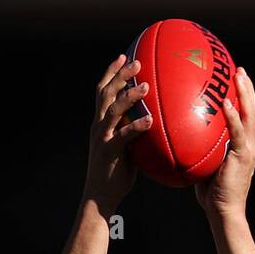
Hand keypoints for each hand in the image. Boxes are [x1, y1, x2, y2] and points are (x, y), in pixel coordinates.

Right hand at [82, 55, 152, 215]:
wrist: (100, 197)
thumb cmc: (115, 175)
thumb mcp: (126, 150)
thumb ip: (135, 135)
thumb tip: (155, 126)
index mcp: (101, 123)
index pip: (103, 91)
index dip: (112, 72)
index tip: (123, 56)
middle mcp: (99, 126)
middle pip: (106, 92)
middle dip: (120, 75)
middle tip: (137, 62)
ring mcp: (103, 137)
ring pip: (113, 109)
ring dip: (129, 95)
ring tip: (145, 86)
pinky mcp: (109, 151)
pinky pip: (124, 135)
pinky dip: (137, 126)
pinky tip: (150, 120)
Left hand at [195, 68, 254, 219]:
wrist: (224, 212)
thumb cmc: (212, 194)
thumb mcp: (206, 166)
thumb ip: (200, 149)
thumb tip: (180, 136)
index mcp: (244, 147)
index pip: (246, 117)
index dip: (244, 97)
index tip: (236, 80)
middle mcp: (251, 145)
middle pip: (252, 110)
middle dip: (247, 88)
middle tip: (238, 69)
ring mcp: (249, 150)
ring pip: (250, 115)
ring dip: (245, 93)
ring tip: (238, 75)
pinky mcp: (244, 156)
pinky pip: (238, 132)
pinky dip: (234, 116)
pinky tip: (226, 102)